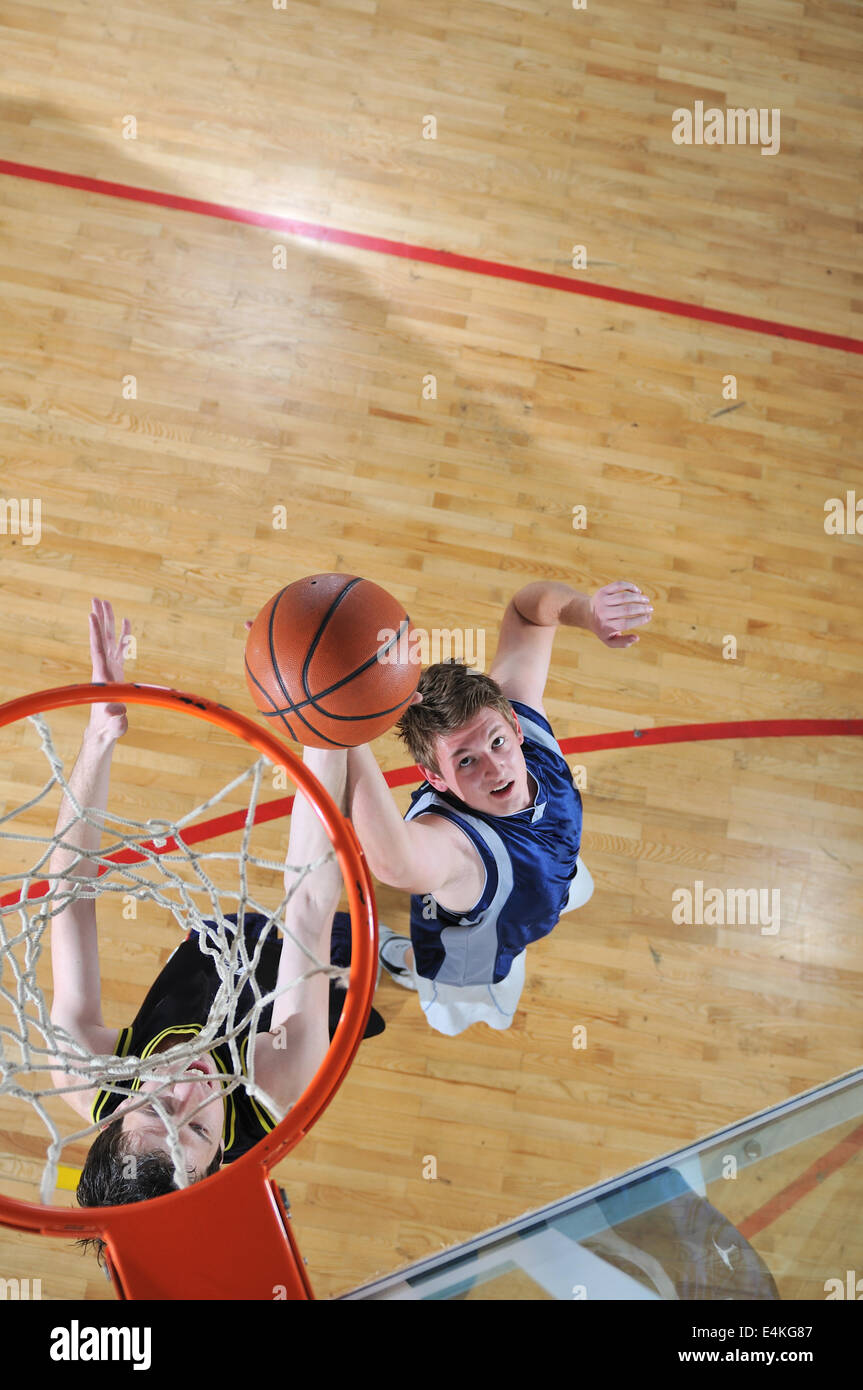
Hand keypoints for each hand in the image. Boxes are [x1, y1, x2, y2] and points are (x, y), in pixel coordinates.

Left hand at [88, 598, 130, 740]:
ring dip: (108, 622)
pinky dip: (123, 635)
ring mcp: (110, 668)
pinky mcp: (117, 670)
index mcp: (102, 677)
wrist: (104, 728)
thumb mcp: (115, 725)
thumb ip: (117, 720)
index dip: (95, 633)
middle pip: (101, 638)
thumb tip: (118, 714)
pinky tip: (125, 621)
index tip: (91, 616)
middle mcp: (104, 668)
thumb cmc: (109, 727)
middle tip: (97, 600)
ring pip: (109, 640)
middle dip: (100, 619)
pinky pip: (120, 648)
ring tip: (106, 603)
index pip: (97, 650)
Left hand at [588, 582, 652, 648]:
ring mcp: (602, 601)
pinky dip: (630, 587)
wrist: (586, 614)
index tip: (649, 617)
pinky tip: (637, 591)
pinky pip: (619, 586)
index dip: (639, 620)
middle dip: (642, 608)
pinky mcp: (602, 591)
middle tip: (650, 608)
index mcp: (606, 626)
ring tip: (646, 600)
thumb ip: (623, 642)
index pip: (626, 623)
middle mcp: (603, 613)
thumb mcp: (610, 640)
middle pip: (627, 610)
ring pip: (624, 597)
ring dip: (638, 597)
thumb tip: (637, 638)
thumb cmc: (603, 628)